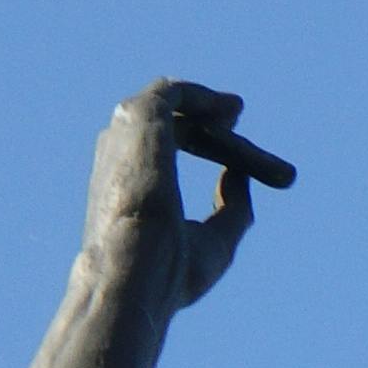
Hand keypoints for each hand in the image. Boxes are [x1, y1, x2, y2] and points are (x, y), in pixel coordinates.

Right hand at [82, 79, 286, 313]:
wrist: (136, 276)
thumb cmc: (167, 273)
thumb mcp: (215, 242)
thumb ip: (232, 207)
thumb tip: (242, 175)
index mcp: (129, 183)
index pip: (169, 148)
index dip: (210, 145)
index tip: (247, 156)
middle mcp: (120, 154)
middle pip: (171, 124)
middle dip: (209, 120)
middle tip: (238, 113)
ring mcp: (126, 135)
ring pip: (173, 105)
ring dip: (208, 108)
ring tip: (236, 109)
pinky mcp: (137, 117)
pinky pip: (173, 92)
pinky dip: (202, 96)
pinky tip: (228, 108)